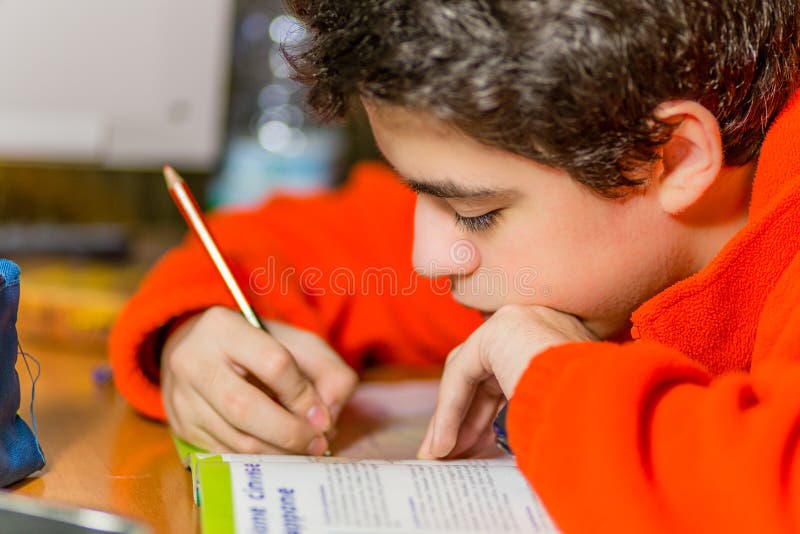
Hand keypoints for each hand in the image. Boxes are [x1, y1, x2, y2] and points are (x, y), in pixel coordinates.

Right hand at [161, 306, 357, 454]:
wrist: (199, 348)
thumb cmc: (257, 345)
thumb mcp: (298, 343)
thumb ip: (327, 371)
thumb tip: (328, 418)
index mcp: (224, 328)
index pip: (273, 364)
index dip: (302, 395)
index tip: (321, 415)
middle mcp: (193, 360)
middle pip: (245, 407)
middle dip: (289, 432)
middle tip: (317, 443)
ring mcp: (181, 396)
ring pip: (234, 438)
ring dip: (278, 452)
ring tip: (303, 450)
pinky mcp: (180, 425)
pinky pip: (225, 453)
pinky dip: (258, 459)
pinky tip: (278, 452)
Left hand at [417, 304, 596, 459]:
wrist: (607, 409)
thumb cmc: (597, 422)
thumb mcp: (563, 413)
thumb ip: (532, 411)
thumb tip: (505, 438)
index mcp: (562, 338)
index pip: (511, 371)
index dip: (489, 411)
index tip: (479, 445)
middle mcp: (540, 322)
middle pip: (485, 373)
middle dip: (467, 418)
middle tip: (454, 453)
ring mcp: (520, 321)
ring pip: (469, 374)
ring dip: (453, 418)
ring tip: (442, 456)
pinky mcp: (498, 331)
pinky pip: (462, 374)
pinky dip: (451, 411)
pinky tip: (443, 444)